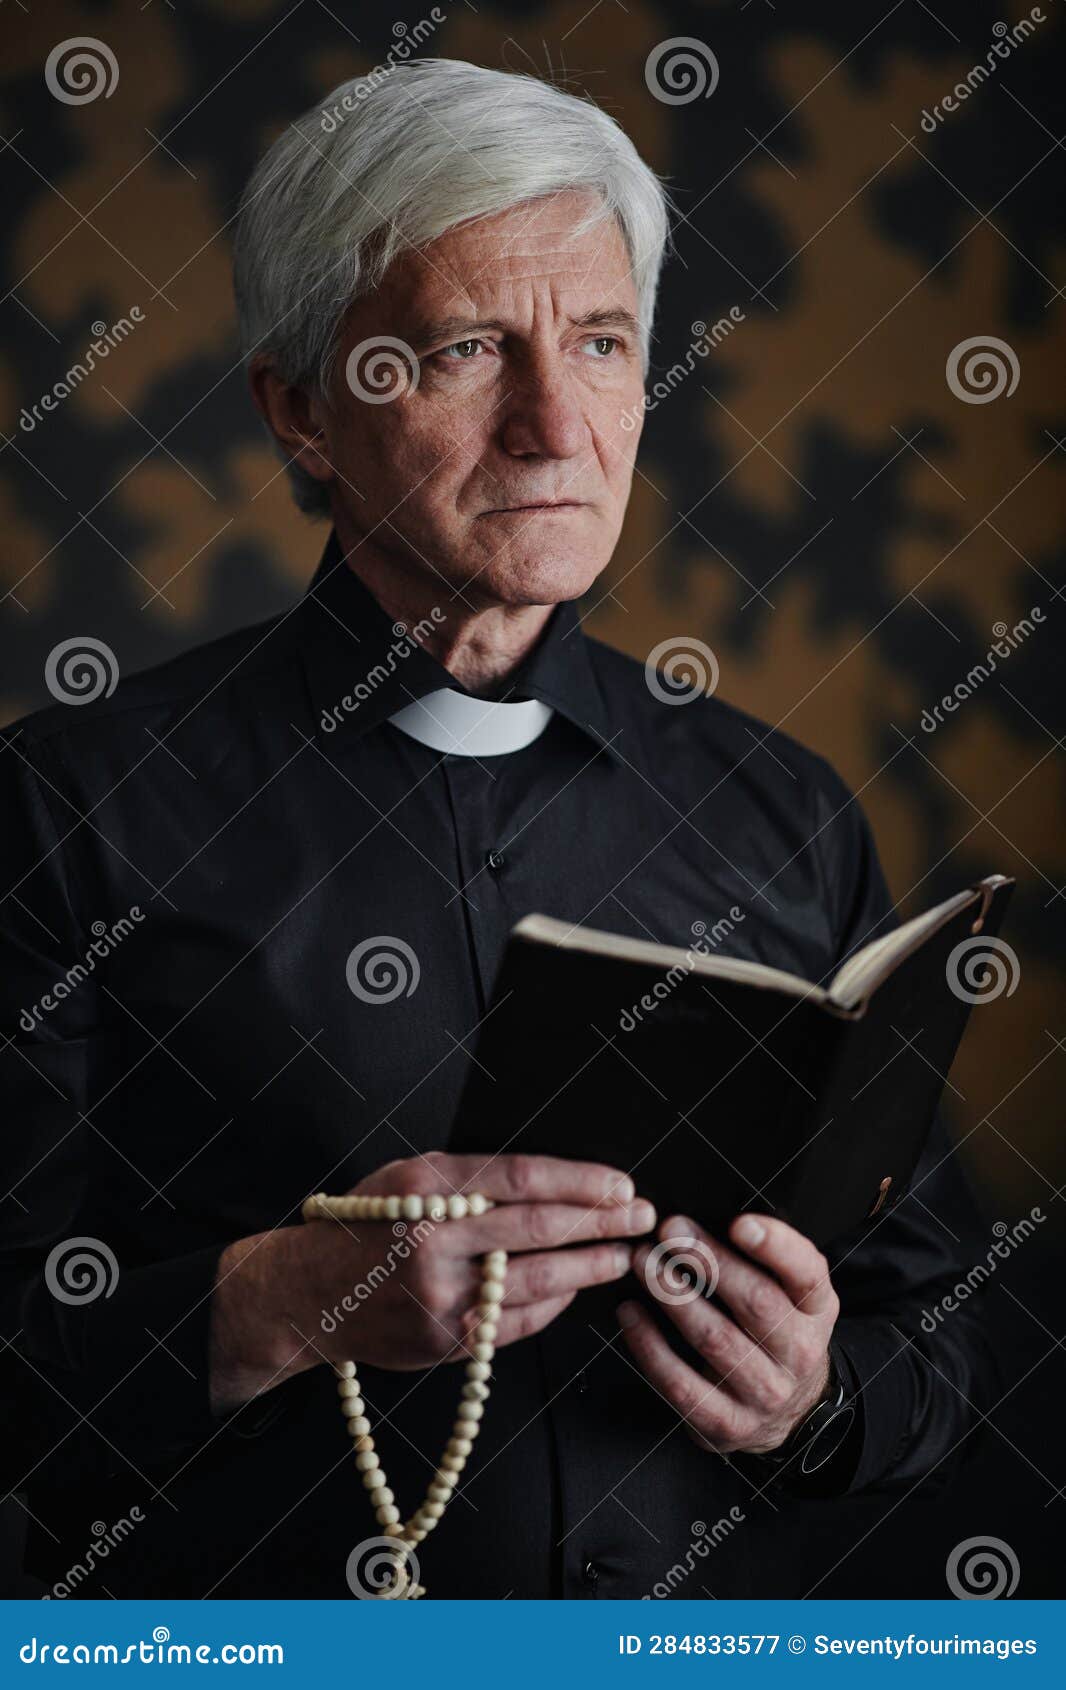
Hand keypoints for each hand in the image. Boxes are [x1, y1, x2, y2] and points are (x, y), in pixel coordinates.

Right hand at [210, 1151, 653, 1411]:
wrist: (309, 1294)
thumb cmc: (368, 1224)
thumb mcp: (409, 1179)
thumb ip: (472, 1180)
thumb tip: (556, 1183)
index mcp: (424, 1188)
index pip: (521, 1179)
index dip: (579, 1182)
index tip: (621, 1184)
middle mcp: (432, 1240)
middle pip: (538, 1229)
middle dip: (600, 1223)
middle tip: (642, 1216)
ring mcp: (440, 1297)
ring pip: (536, 1281)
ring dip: (590, 1267)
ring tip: (622, 1254)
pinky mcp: (445, 1342)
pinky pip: (519, 1323)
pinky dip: (553, 1302)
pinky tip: (575, 1286)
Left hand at [617, 1212, 837, 1455]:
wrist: (789, 1415)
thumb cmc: (777, 1332)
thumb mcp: (793, 1296)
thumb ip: (767, 1260)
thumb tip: (708, 1216)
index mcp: (817, 1310)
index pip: (807, 1275)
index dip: (776, 1248)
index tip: (739, 1222)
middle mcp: (798, 1353)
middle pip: (756, 1302)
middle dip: (707, 1260)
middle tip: (669, 1230)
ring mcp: (765, 1393)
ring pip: (715, 1339)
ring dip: (672, 1296)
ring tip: (643, 1262)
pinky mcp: (727, 1424)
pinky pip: (682, 1384)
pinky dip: (649, 1346)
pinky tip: (629, 1314)